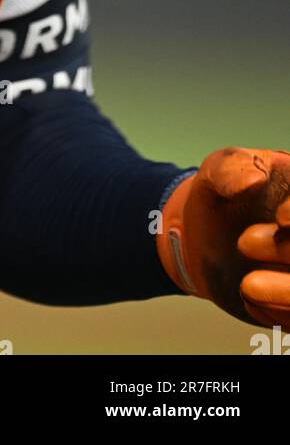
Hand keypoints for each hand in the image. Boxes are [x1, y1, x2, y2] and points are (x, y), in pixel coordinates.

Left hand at [156, 147, 289, 327]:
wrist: (202, 236)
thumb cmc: (219, 195)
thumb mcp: (218, 171)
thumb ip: (232, 168)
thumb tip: (254, 179)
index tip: (280, 218)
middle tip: (243, 243)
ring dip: (287, 293)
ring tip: (246, 286)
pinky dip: (281, 315)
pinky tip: (251, 302)